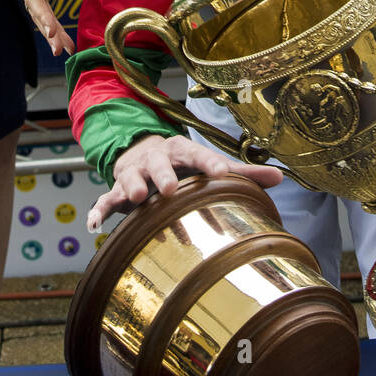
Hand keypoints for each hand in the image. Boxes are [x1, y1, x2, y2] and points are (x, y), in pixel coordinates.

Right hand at [86, 134, 282, 230]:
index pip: (198, 154)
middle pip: (160, 163)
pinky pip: (105, 199)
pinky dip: (98, 211)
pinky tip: (94, 224)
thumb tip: (281, 178)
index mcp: (183, 150)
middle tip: (171, 189)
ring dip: (132, 187)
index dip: (209, 163)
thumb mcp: (208, 163)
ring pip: (130, 178)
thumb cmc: (183, 164)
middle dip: (164, 175)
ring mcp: (134, 174)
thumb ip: (241, 173)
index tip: (221, 174)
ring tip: (137, 199)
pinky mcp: (116, 190)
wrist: (140, 152)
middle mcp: (157, 159)